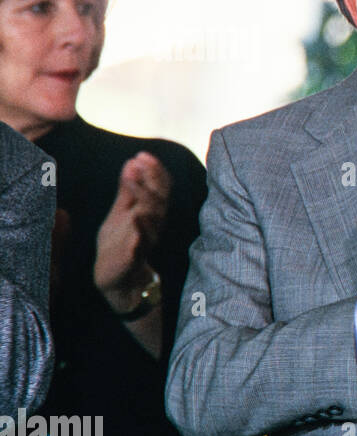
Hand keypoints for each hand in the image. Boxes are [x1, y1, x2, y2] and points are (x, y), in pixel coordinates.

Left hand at [94, 152, 170, 311]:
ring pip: (151, 221)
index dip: (154, 172)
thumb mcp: (122, 212)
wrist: (118, 280)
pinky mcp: (131, 260)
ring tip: (134, 184)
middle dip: (151, 180)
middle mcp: (152, 226)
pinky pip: (137, 248)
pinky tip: (135, 221)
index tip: (143, 154)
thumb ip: (128, 190)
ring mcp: (143, 243)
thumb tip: (134, 161)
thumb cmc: (122, 244)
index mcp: (150, 213)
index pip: (159, 189)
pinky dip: (138, 235)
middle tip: (142, 161)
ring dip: (144, 202)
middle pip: (157, 201)